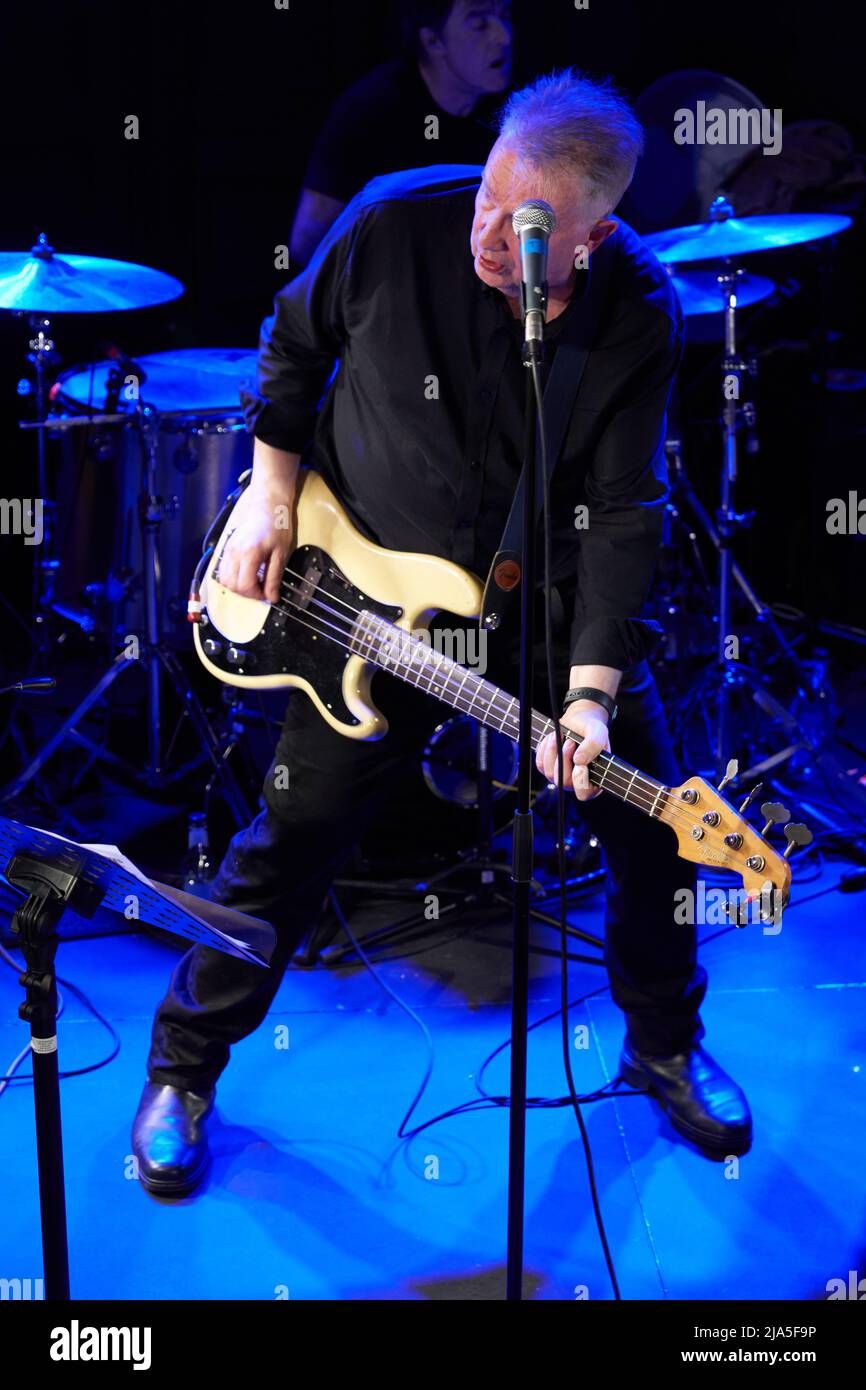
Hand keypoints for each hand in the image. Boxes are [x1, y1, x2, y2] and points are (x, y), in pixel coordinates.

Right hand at [216, 483, 294, 602]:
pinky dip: (233, 577)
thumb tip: (272, 596)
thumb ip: (274, 577)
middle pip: (231, 585)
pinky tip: (247, 574)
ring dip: (238, 586)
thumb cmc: (277, 524)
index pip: (244, 585)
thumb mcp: (281, 553)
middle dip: (246, 593)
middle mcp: (234, 552)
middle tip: (261, 590)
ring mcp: (228, 549)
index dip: (256, 595)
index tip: (267, 594)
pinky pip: (224, 569)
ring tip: (254, 582)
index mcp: (249, 553)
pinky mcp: (228, 547)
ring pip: (224, 579)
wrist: (269, 502)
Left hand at [535, 703, 611, 802]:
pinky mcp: (547, 767)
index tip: (580, 761)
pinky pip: (541, 763)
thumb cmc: (591, 730)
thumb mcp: (599, 732)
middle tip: (571, 742)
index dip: (580, 779)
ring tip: (563, 737)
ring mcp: (560, 775)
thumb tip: (579, 760)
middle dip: (565, 759)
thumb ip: (594, 744)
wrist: (578, 722)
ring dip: (554, 752)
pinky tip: (556, 738)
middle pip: (563, 782)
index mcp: (593, 779)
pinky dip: (546, 748)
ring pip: (550, 774)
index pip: (584, 793)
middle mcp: (576, 781)